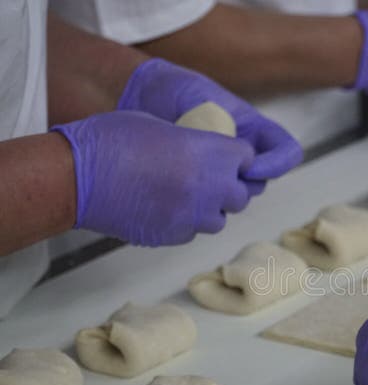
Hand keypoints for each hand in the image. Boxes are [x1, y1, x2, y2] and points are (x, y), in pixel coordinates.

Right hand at [52, 111, 255, 245]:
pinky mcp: (175, 235)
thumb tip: (206, 153)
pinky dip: (187, 222)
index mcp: (210, 152)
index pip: (248, 159)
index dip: (237, 158)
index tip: (225, 158)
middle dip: (228, 187)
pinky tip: (166, 208)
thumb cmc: (112, 140)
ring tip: (184, 196)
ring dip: (210, 209)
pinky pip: (194, 231)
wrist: (77, 176)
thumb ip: (193, 143)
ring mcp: (193, 215)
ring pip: (220, 219)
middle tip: (207, 180)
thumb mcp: (161, 125)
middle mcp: (209, 186)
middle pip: (240, 194)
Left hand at [117, 58, 301, 194]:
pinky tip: (181, 191)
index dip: (276, 164)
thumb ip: (220, 127)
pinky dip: (203, 202)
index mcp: (253, 130)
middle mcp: (244, 154)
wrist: (140, 98)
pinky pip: (213, 203)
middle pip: (261, 182)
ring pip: (238, 197)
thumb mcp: (200, 100)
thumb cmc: (174, 90)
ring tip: (191, 181)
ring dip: (222, 196)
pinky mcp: (202, 186)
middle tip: (213, 179)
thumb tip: (234, 159)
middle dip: (242, 185)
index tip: (248, 167)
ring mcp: (223, 171)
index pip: (286, 152)